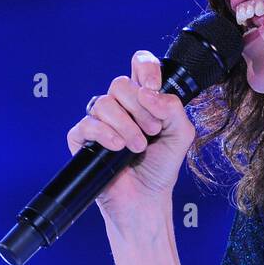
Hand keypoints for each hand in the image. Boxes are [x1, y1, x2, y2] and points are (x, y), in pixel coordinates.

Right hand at [65, 49, 196, 229]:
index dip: (146, 68)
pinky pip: (87, 123)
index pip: (139, 65)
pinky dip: (105, 135)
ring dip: (126, 126)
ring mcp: (99, 121)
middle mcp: (120, 106)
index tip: (154, 88)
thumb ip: (173, 108)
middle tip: (152, 132)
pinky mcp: (82, 139)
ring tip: (137, 148)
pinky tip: (117, 148)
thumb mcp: (181, 135)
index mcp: (143, 99)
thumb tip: (149, 93)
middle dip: (140, 108)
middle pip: (120, 84)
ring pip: (104, 103)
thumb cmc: (161, 167)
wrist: (146, 199)